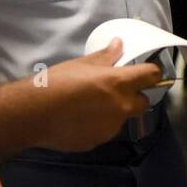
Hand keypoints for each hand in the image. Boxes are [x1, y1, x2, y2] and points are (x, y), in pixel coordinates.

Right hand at [34, 39, 162, 151]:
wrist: (34, 113)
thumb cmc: (57, 82)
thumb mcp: (82, 64)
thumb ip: (106, 56)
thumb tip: (119, 45)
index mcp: (119, 83)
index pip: (152, 76)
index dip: (151, 72)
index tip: (146, 72)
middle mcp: (121, 107)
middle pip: (143, 102)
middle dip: (135, 97)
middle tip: (115, 90)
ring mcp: (111, 127)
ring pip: (122, 118)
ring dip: (114, 112)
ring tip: (88, 106)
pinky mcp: (98, 141)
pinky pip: (104, 131)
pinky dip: (97, 125)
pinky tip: (78, 119)